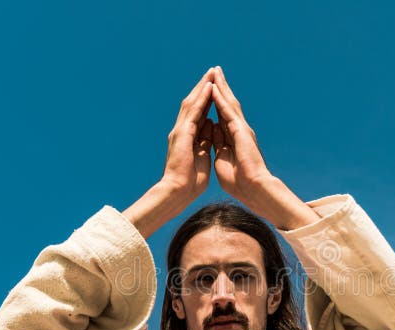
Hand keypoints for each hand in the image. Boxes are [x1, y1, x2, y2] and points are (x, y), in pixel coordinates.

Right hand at [122, 68, 215, 237]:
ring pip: (192, 103)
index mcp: (188, 137)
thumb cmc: (189, 181)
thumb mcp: (202, 156)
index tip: (215, 86)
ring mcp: (180, 131)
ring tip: (212, 73)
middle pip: (194, 103)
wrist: (178, 191)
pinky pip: (194, 112)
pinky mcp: (182, 135)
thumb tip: (211, 128)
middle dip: (203, 87)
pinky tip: (208, 89)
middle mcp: (182, 131)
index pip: (199, 113)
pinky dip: (202, 100)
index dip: (207, 99)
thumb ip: (205, 141)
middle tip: (213, 72)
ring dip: (202, 88)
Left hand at [210, 66, 271, 202]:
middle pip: (226, 105)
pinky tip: (214, 87)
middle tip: (214, 72)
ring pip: (228, 103)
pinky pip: (228, 111)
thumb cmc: (239, 182)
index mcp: (232, 139)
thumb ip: (219, 146)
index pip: (221, 116)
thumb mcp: (223, 161)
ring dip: (221, 86)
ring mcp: (241, 129)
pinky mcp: (241, 131)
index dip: (214, 103)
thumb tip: (213, 135)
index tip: (208, 91)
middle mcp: (238, 130)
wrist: (252, 188)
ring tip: (214, 72)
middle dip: (220, 88)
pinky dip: (220, 99)